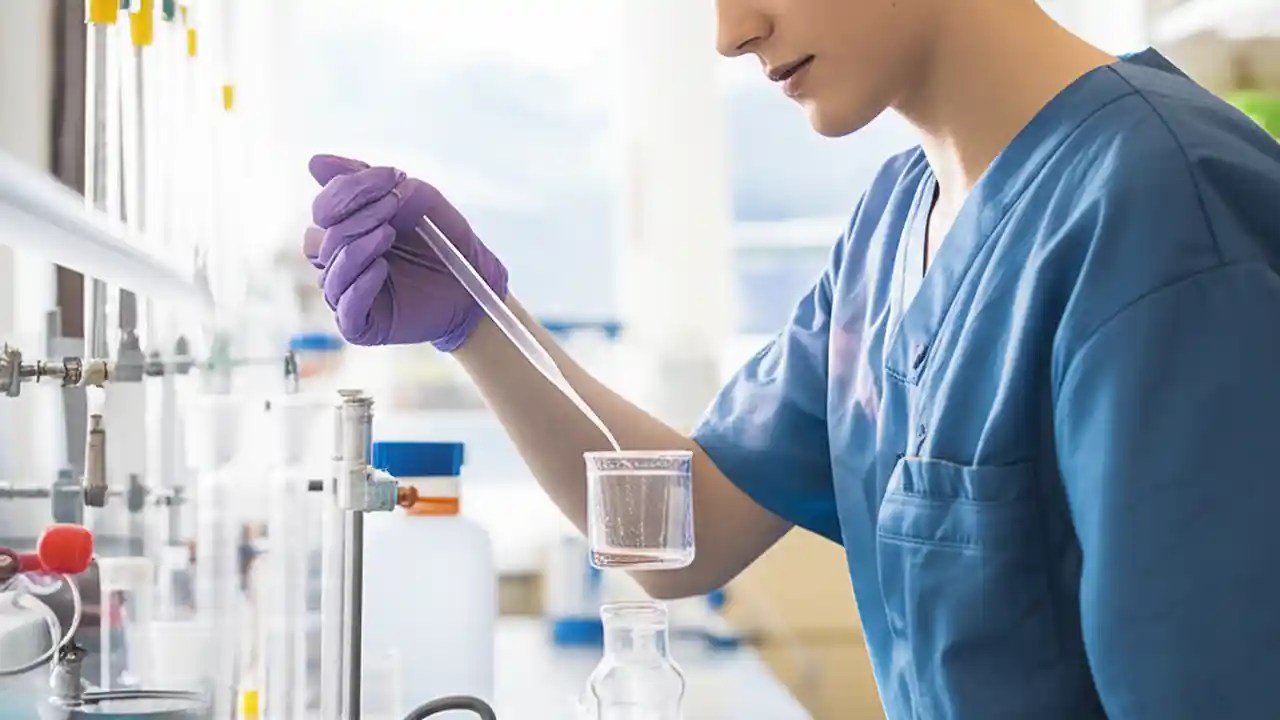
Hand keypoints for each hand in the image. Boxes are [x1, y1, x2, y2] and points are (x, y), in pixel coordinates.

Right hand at [304, 154, 507, 349]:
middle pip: (320, 238)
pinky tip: (382, 268)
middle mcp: (337, 262)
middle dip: (357, 217)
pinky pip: (345, 307)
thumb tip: (314, 163)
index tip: (393, 177)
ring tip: (389, 234)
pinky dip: (361, 284)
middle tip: (393, 206)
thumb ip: (362, 180)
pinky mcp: (359, 324)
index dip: (349, 190)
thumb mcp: (410, 197)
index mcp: (343, 230)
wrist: (475, 280)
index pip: (324, 208)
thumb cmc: (442, 238)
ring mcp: (345, 294)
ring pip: (330, 270)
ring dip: (359, 247)